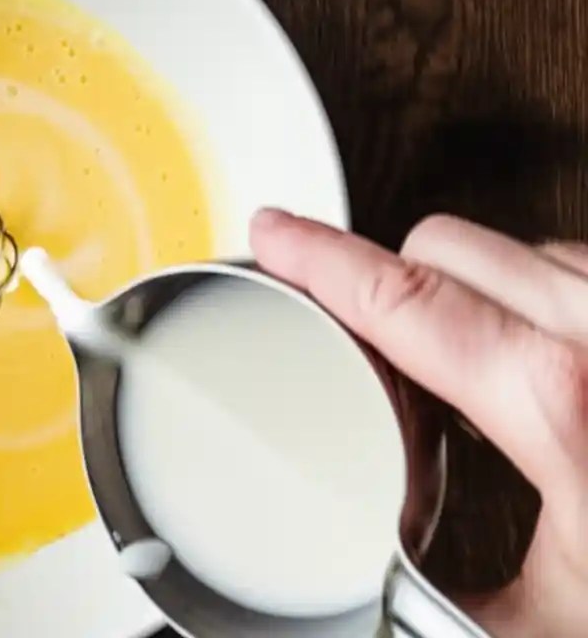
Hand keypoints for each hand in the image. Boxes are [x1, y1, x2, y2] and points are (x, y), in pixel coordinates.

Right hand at [251, 209, 587, 636]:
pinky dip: (534, 303)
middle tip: (370, 356)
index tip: (274, 232)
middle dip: (393, 290)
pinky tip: (539, 374)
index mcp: (573, 408)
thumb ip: (422, 569)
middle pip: (449, 247)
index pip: (409, 300)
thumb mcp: (528, 620)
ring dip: (469, 295)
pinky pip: (577, 267)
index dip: (320, 259)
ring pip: (517, 247)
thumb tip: (350, 557)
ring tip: (471, 382)